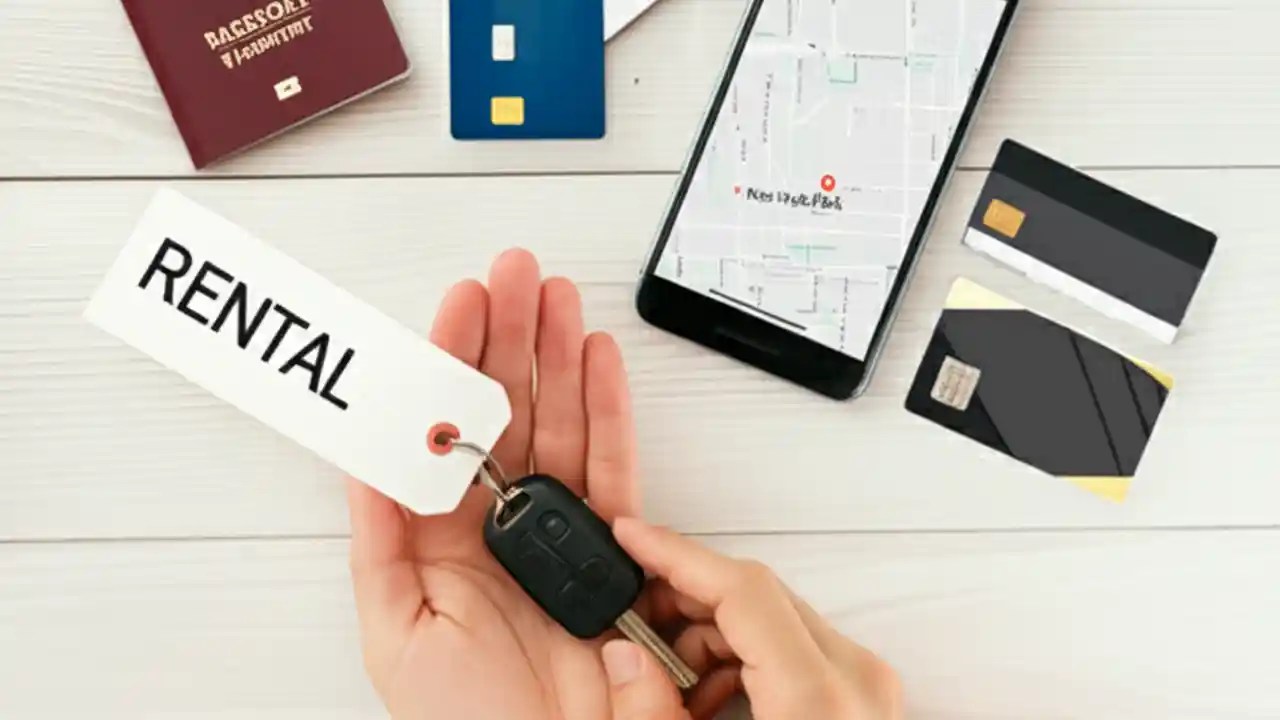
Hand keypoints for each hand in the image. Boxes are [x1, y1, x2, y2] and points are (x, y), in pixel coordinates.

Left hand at [346, 249, 643, 718]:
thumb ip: (380, 540)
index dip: (453, 359)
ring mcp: (557, 530)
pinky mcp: (612, 548)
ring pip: (560, 422)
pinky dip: (611, 409)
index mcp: (439, 535)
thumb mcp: (397, 634)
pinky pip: (614, 467)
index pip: (445, 427)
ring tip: (558, 297)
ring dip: (558, 355)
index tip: (462, 301)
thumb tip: (365, 454)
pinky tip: (599, 359)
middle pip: (507, 408)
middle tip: (517, 274)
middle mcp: (499, 522)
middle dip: (511, 336)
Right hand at [605, 518, 902, 719]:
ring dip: (714, 634)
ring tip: (667, 680)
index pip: (740, 587)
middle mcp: (855, 679)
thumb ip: (650, 713)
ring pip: (773, 619)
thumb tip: (624, 658)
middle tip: (632, 621)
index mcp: (816, 697)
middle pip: (756, 596)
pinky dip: (747, 659)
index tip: (632, 536)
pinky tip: (706, 697)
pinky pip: (796, 649)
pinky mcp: (866, 698)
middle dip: (685, 599)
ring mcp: (867, 687)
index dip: (676, 553)